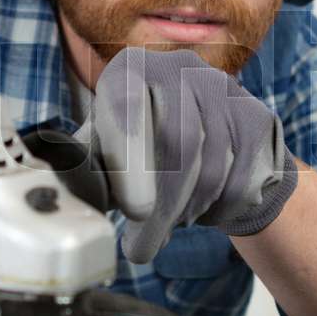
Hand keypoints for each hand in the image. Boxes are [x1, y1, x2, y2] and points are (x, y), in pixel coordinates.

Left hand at [77, 47, 296, 263]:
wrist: (206, 138)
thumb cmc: (139, 147)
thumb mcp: (105, 149)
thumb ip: (84, 168)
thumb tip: (60, 194)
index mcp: (130, 70)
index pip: (129, 110)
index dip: (131, 163)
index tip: (135, 212)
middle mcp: (179, 67)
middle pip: (179, 144)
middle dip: (163, 207)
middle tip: (143, 248)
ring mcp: (223, 89)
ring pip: (212, 166)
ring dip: (187, 212)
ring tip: (167, 230)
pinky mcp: (256, 116)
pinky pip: (240, 176)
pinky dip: (218, 209)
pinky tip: (200, 213)